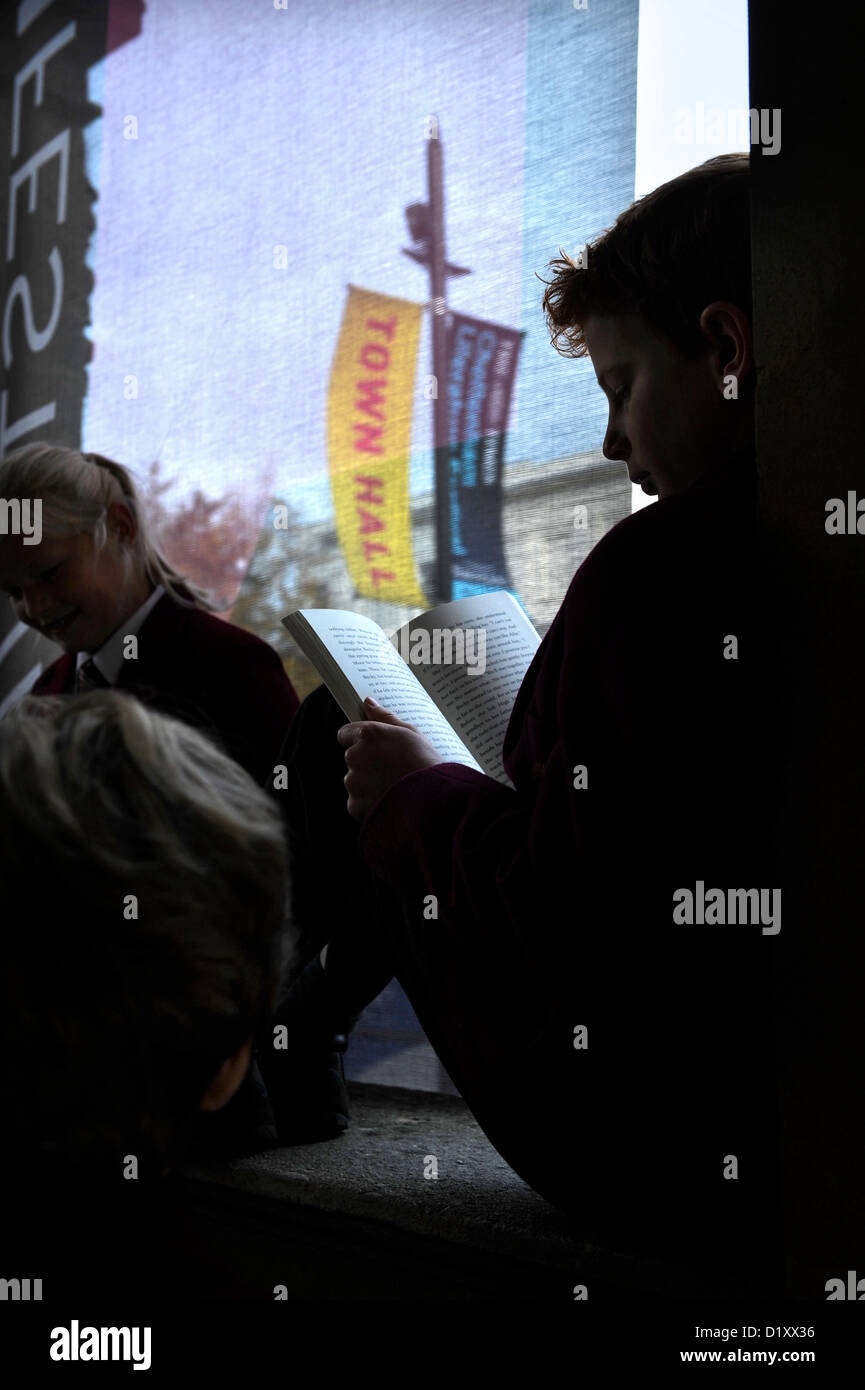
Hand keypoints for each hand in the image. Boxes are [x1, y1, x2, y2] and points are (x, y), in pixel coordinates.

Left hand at [337, 698, 443, 819]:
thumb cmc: (426, 764)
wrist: (435, 800)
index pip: (345, 733)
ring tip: (394, 788)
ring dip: (367, 784)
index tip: (373, 749)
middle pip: (353, 758)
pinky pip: (357, 802)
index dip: (359, 741)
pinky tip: (389, 801)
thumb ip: (385, 717)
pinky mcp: (355, 805)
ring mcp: (353, 781)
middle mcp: (356, 755)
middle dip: (366, 763)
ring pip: (355, 781)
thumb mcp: (410, 733)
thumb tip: (369, 702)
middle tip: (392, 770)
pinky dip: (369, 804)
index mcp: (368, 734)